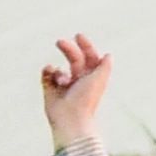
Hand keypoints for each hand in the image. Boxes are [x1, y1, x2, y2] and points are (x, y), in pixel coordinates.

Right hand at [41, 34, 111, 148]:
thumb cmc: (86, 100)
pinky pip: (47, 72)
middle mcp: (78, 81)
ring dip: (59, 70)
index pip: (89, 57)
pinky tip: (52, 78)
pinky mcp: (49, 89)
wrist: (71, 119)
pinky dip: (48, 71)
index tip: (78, 36)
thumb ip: (105, 66)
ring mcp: (63, 85)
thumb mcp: (99, 79)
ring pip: (59, 67)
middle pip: (73, 57)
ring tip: (63, 81)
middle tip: (60, 42)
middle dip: (67, 48)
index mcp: (91, 78)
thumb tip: (108, 55)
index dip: (85, 46)